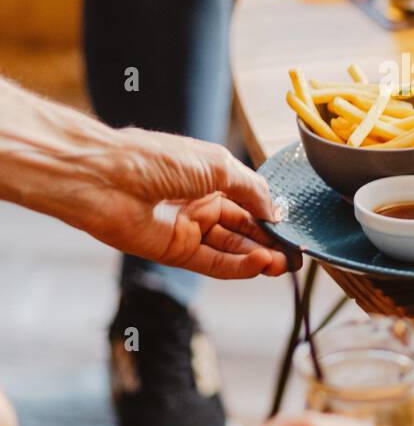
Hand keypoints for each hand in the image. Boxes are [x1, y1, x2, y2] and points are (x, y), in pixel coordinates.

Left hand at [76, 126, 294, 279]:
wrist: (107, 178)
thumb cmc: (157, 159)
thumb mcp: (219, 165)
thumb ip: (252, 191)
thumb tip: (276, 211)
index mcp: (210, 176)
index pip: (249, 202)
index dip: (271, 217)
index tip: (294, 231)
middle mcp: (199, 203)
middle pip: (243, 229)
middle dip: (270, 242)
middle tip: (294, 256)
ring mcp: (188, 229)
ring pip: (232, 249)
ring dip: (258, 257)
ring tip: (283, 264)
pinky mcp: (175, 252)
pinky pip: (213, 263)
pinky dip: (238, 266)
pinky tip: (259, 264)